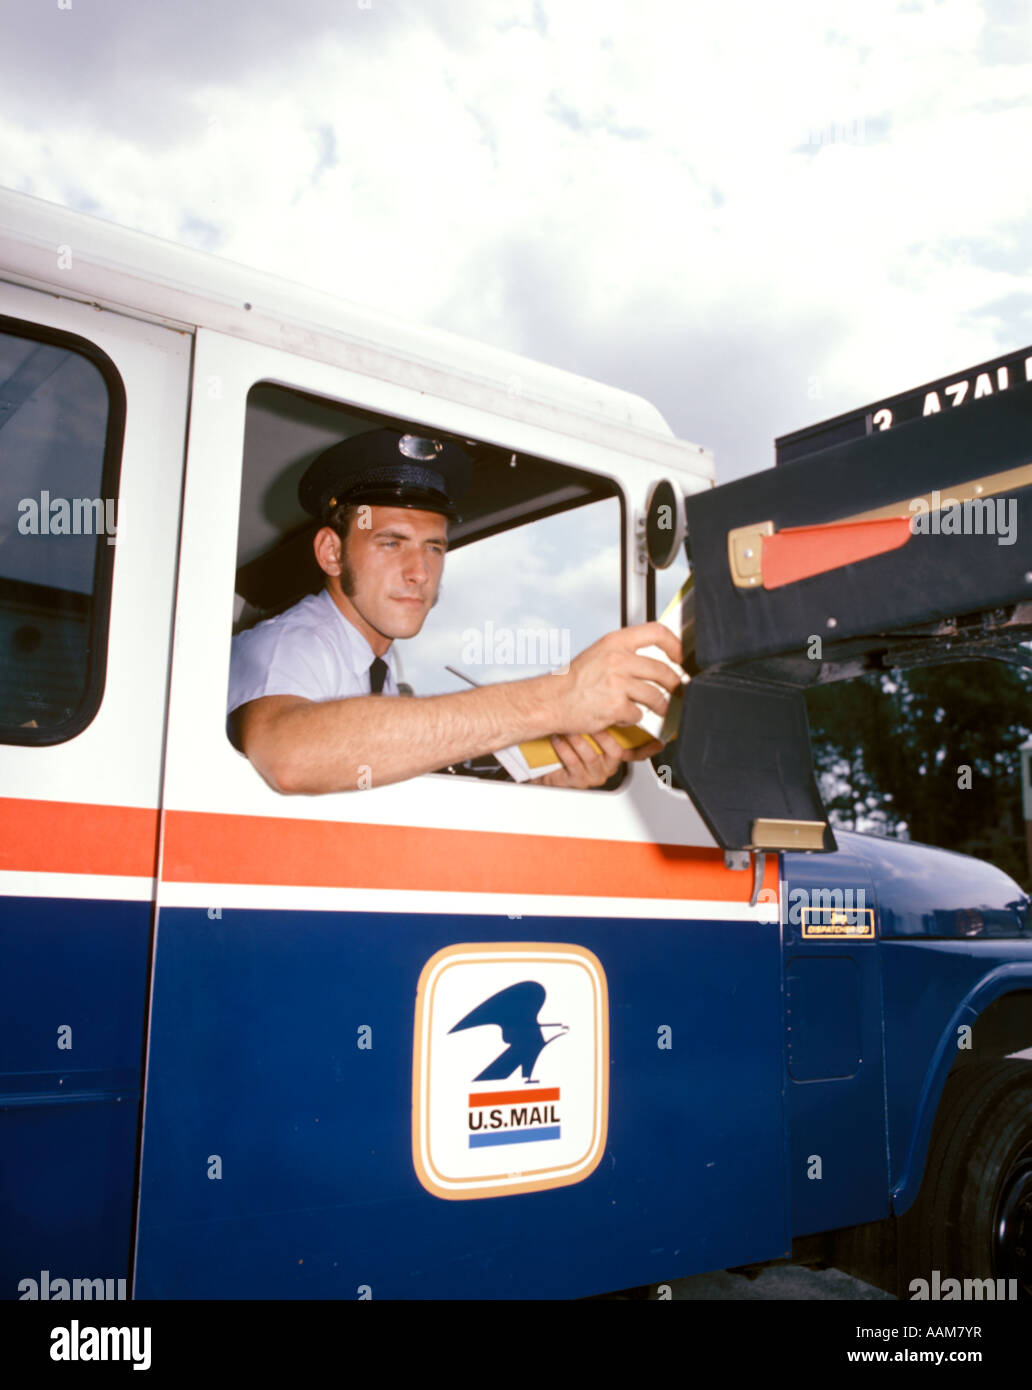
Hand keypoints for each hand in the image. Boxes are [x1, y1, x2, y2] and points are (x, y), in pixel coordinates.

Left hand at [538, 729, 664, 788]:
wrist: (546, 765)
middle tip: (592, 719)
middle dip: (603, 735)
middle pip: (616, 752)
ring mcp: (593, 775)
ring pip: (592, 756)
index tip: (658, 742)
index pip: (637, 752)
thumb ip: (604, 719)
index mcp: (614, 755)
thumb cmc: (569, 745)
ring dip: (580, 739)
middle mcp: (607, 767)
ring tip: (570, 728)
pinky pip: (574, 763)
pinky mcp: (577, 780)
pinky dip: (565, 748)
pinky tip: (558, 738)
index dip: (649, 747)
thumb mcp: (589, 730)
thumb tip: (616, 696)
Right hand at [551, 623, 685, 736]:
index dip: (675, 644)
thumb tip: (653, 660)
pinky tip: (622, 715)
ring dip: (660, 706)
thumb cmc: (573, 680)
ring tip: (658, 709)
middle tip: (677, 691)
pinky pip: (639, 714)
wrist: (551, 700)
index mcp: (615, 642)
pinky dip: (633, 718)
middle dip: (675, 685)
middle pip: (663, 670)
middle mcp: (617, 659)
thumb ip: (625, 653)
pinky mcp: (615, 706)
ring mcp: (617, 683)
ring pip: (656, 696)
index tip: (680, 657)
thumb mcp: (599, 654)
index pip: (656, 632)